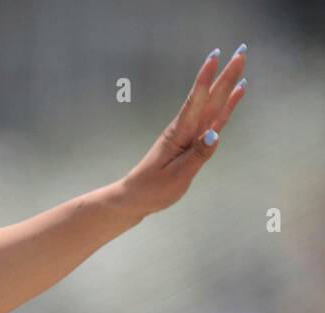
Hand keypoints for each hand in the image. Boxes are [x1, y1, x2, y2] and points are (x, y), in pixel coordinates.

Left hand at [120, 46, 246, 216]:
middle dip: (226, 74)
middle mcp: (186, 130)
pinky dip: (227, 106)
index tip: (216, 56)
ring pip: (213, 104)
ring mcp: (190, 134)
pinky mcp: (193, 141)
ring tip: (240, 64)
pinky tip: (236, 93)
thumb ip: (198, 155)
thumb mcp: (177, 176)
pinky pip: (214, 120)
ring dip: (227, 84)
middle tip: (241, 50)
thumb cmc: (154, 189)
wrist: (136, 197)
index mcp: (180, 135)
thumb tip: (215, 134)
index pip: (196, 102)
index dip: (206, 79)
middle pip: (209, 98)